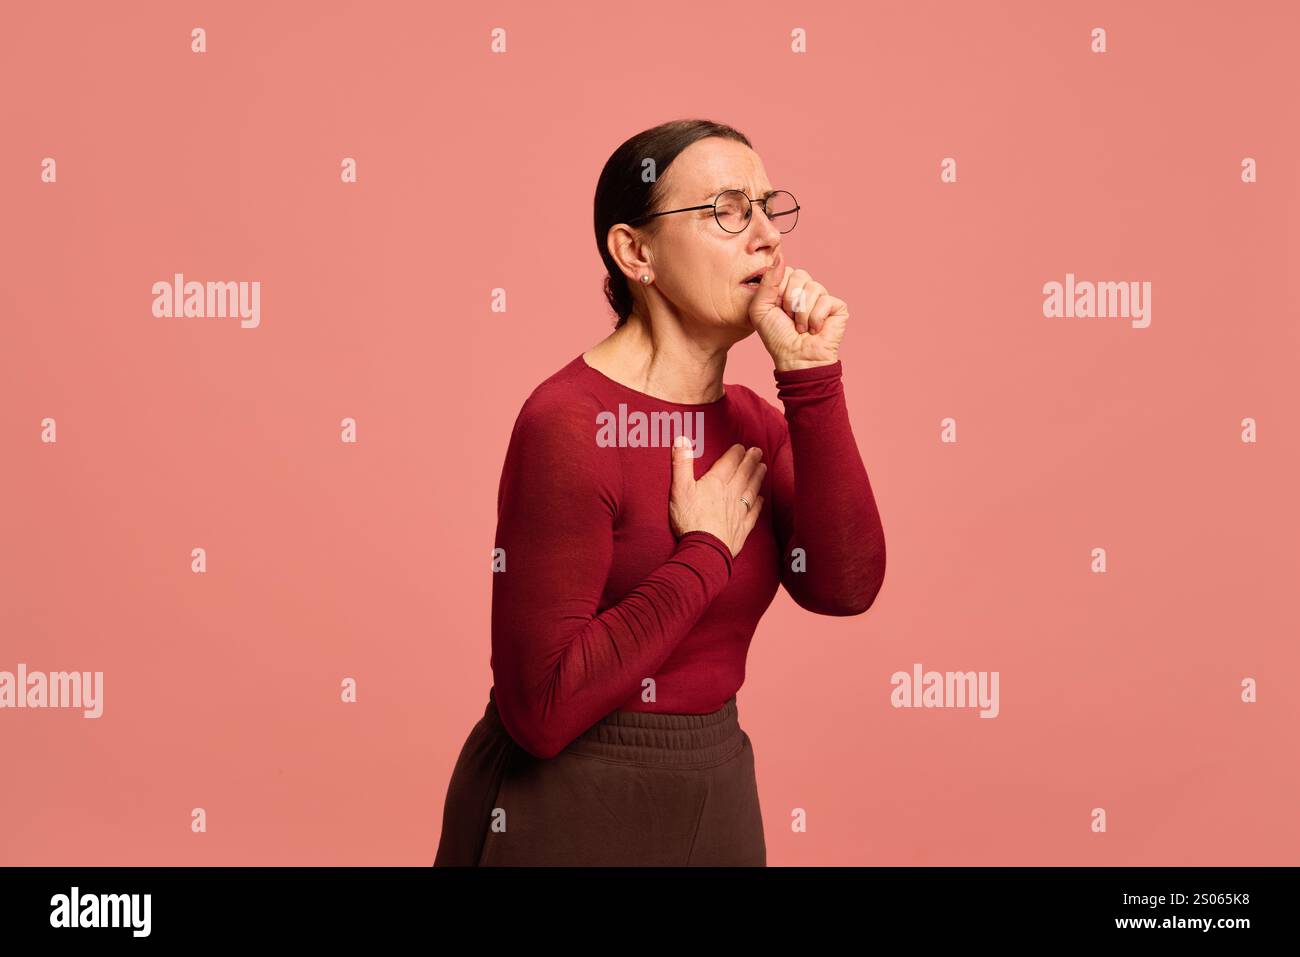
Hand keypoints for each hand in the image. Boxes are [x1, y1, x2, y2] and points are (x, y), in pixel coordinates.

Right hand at [668, 438, 765, 557]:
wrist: (704, 549)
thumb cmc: (690, 519)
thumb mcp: (680, 488)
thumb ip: (682, 463)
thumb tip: (682, 440)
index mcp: (716, 483)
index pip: (729, 463)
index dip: (736, 453)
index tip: (741, 446)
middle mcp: (731, 494)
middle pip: (743, 474)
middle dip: (751, 461)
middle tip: (758, 452)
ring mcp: (738, 511)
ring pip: (751, 490)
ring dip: (758, 478)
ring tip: (764, 468)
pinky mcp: (741, 528)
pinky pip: (753, 513)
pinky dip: (758, 504)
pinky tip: (761, 499)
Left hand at [747, 248, 848, 371]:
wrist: (795, 359)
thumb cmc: (777, 337)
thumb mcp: (760, 309)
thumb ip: (767, 282)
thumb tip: (780, 257)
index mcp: (787, 287)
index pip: (784, 270)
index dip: (778, 291)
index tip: (777, 309)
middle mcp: (805, 289)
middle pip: (799, 275)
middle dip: (790, 301)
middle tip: (790, 319)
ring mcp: (822, 297)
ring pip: (813, 288)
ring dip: (802, 313)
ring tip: (801, 327)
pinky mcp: (837, 307)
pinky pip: (826, 301)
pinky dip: (816, 319)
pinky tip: (815, 329)